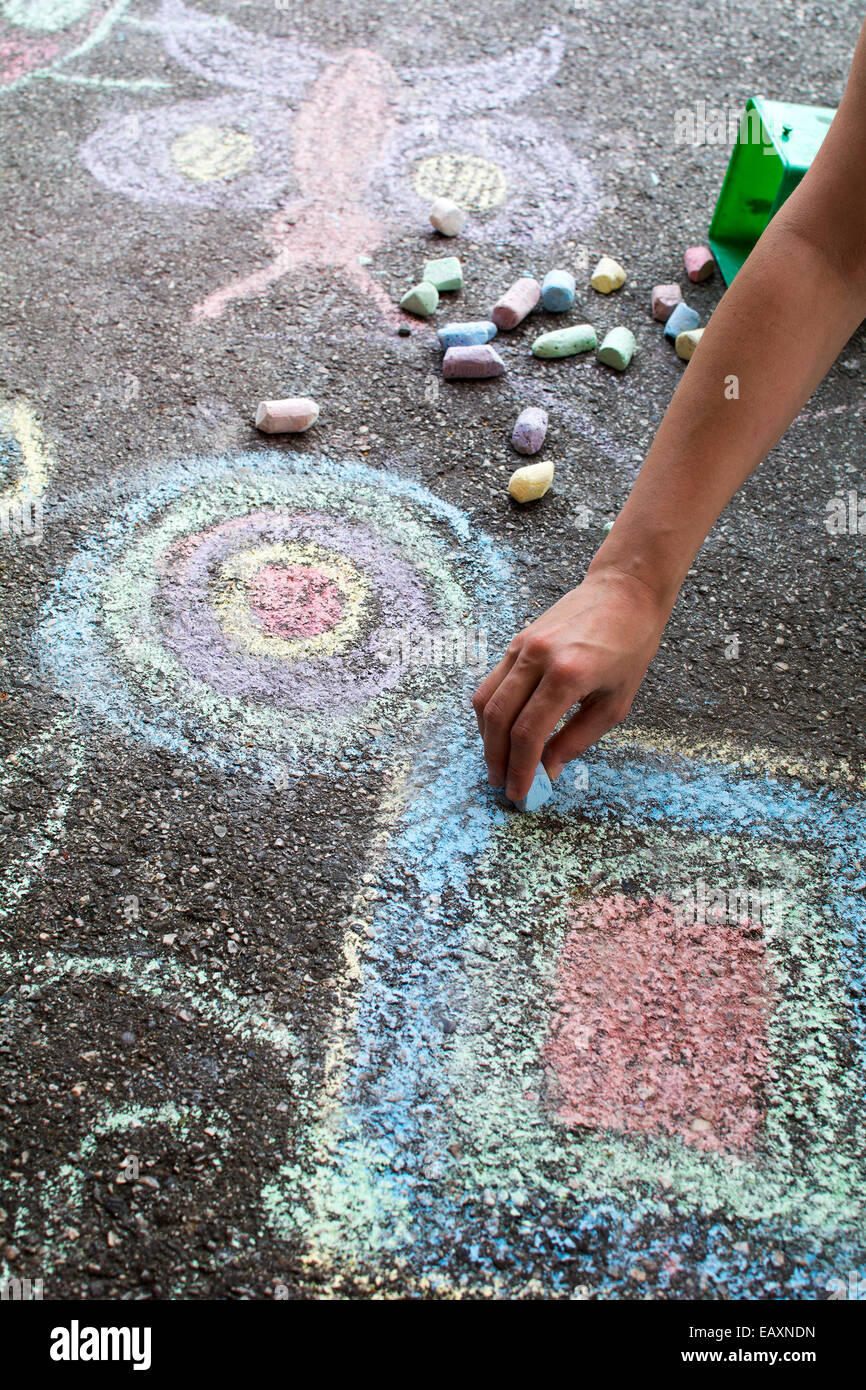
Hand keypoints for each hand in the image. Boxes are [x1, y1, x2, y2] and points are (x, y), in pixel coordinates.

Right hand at [472, 563, 670, 801]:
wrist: (624, 590)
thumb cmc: (629, 645)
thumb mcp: (615, 702)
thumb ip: (577, 739)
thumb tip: (548, 769)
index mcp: (568, 674)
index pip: (528, 733)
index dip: (520, 769)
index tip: (519, 794)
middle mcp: (537, 657)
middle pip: (498, 719)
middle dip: (497, 759)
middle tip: (502, 785)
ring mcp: (521, 646)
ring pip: (485, 701)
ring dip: (486, 738)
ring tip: (498, 764)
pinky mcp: (515, 641)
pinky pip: (491, 683)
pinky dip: (490, 713)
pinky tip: (501, 732)